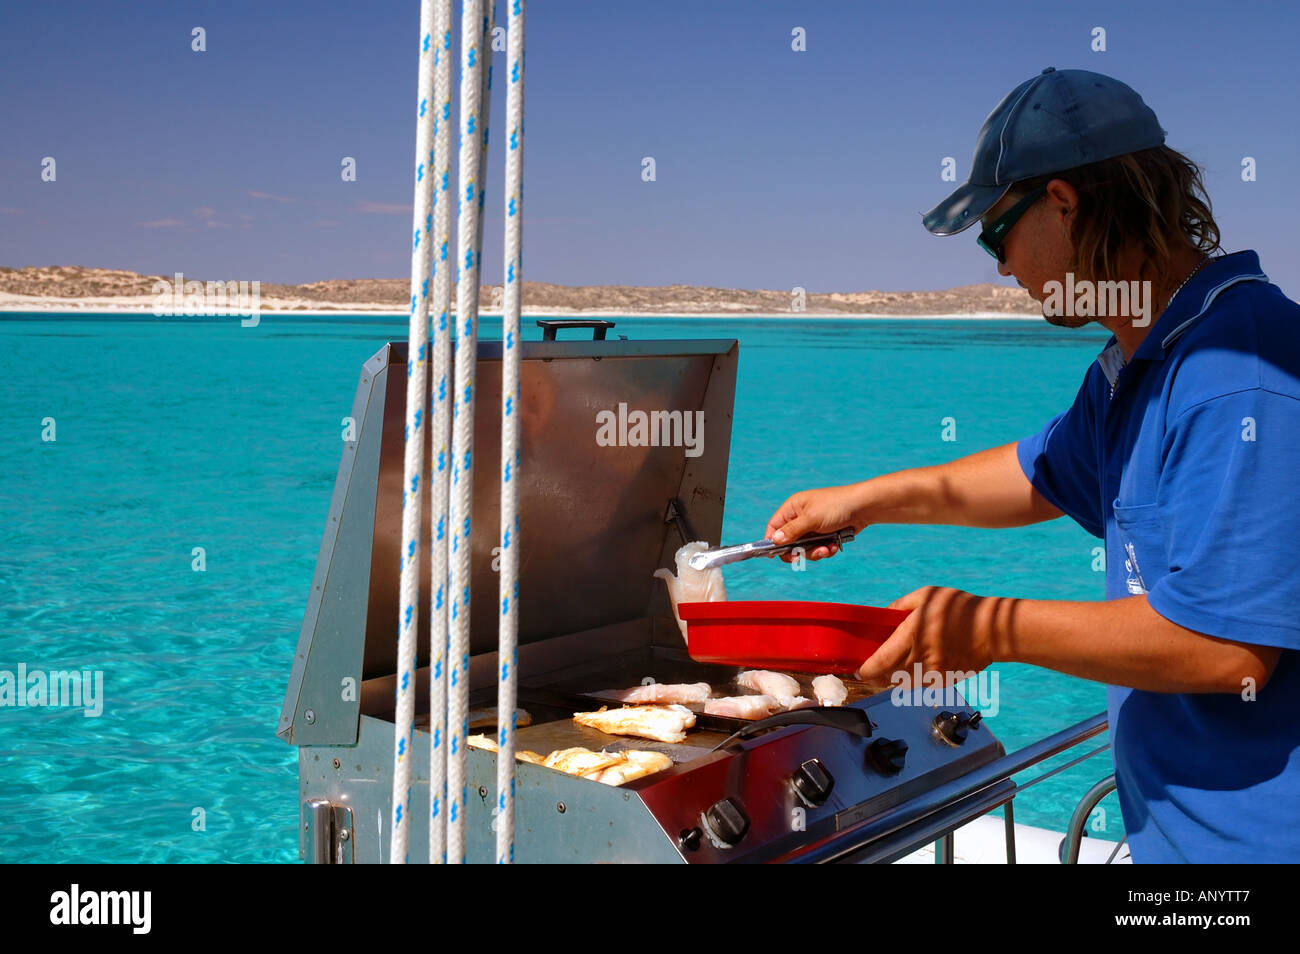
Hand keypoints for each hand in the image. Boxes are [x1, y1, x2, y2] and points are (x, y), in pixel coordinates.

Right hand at [763, 485, 863, 561]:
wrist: (863, 508)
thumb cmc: (836, 506)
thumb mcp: (811, 519)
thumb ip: (792, 531)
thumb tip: (774, 540)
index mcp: (793, 507)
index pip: (774, 526)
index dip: (772, 540)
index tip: (773, 555)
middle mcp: (800, 517)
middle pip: (789, 542)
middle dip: (799, 551)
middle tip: (803, 556)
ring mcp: (813, 527)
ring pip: (804, 548)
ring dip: (815, 552)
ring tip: (827, 549)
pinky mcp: (824, 535)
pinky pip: (818, 548)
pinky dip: (825, 550)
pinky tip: (834, 546)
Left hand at [857, 586, 996, 685]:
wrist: (993, 629)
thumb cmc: (960, 608)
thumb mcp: (925, 596)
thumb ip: (900, 606)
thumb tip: (882, 616)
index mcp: (912, 635)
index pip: (879, 662)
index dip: (866, 670)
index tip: (859, 669)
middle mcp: (921, 657)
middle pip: (887, 677)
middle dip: (876, 675)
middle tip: (871, 669)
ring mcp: (934, 672)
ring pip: (903, 684)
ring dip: (894, 678)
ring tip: (893, 667)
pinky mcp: (945, 680)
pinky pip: (922, 684)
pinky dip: (914, 679)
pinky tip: (917, 666)